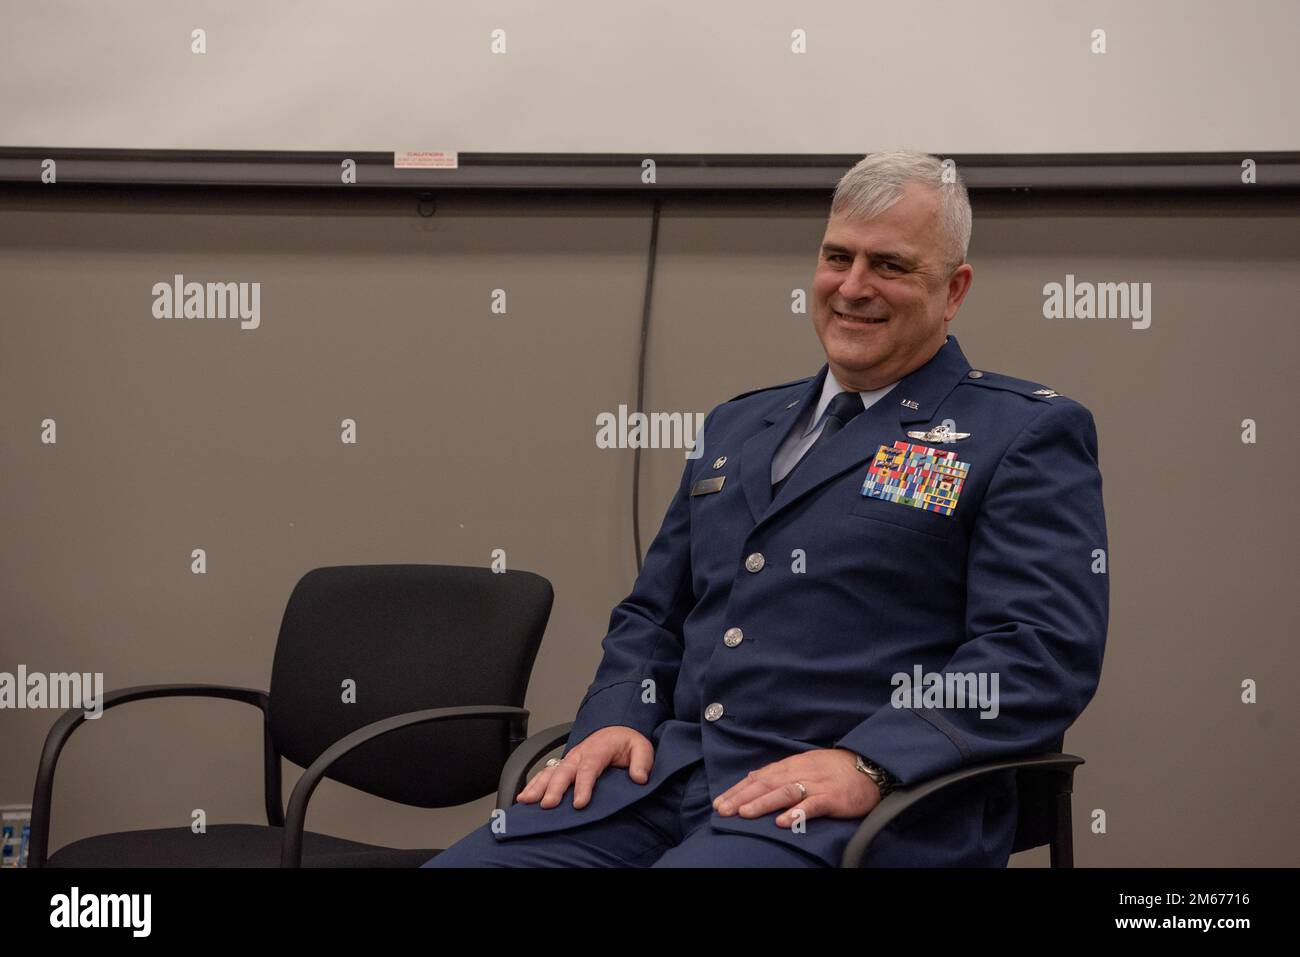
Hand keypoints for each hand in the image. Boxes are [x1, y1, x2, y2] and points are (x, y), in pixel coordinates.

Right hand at [515, 725, 653, 810]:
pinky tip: (523, 798)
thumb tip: (640, 777)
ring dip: (538, 786)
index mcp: (598, 750)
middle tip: (548, 805)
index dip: (583, 786)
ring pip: (550, 772)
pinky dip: (532, 784)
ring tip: (526, 800)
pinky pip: (545, 774)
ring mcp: (569, 759)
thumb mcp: (641, 748)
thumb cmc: (627, 743)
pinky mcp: (563, 765)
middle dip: (555, 788)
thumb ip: (642, 762)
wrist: (616, 732)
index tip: (579, 804)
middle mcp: (580, 754)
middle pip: (564, 771)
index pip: (589, 768)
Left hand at [712, 748, 881, 827]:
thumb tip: (752, 777)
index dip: (738, 790)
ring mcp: (816, 784)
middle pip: (766, 784)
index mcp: (791, 765)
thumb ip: (779, 772)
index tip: (719, 802)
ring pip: (785, 792)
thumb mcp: (804, 765)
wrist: (869, 766)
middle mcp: (799, 772)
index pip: (759, 777)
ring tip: (744, 813)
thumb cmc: (833, 769)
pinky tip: (784, 822)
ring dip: (763, 803)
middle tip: (722, 810)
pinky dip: (798, 812)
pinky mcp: (832, 797)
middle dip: (742, 797)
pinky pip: (813, 805)